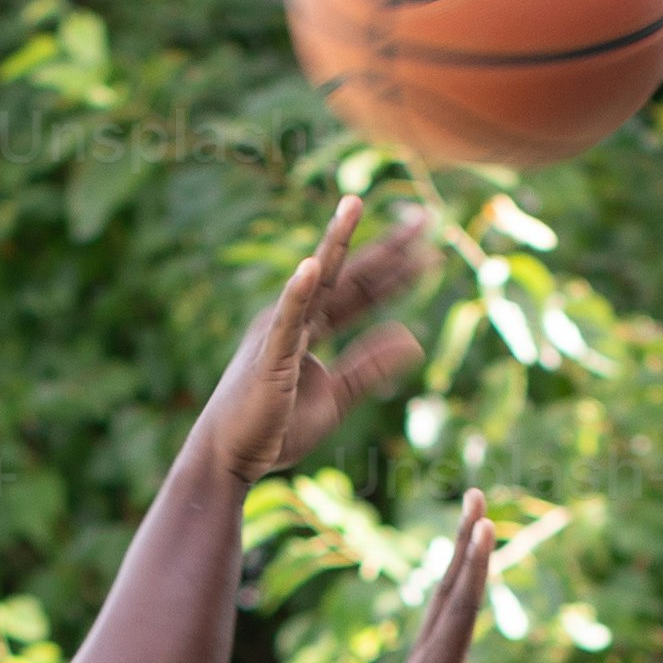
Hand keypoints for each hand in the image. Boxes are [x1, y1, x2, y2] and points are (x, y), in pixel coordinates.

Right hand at [185, 198, 434, 488]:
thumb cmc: (276, 429)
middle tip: (423, 219)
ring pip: (316, 281)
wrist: (231, 457)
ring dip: (335, 242)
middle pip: (348, 275)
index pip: (361, 292)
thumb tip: (414, 339)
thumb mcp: (337, 398)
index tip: (432, 252)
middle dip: (386, 247)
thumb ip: (370, 367)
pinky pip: (285, 320)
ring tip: (354, 205)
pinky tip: (311, 266)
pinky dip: (297, 293)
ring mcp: (280, 331)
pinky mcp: (267, 355)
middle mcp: (296, 318)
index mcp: (310, 326)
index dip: (397, 273)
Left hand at [351, 496, 543, 662]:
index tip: (486, 524)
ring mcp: (421, 662)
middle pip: (447, 587)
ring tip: (472, 521)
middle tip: (475, 495)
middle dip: (463, 539)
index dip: (477, 565)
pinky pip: (441, 618)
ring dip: (457, 557)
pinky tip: (459, 576)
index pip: (463, 607)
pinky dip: (454, 588)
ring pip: (441, 599)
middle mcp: (425, 657)